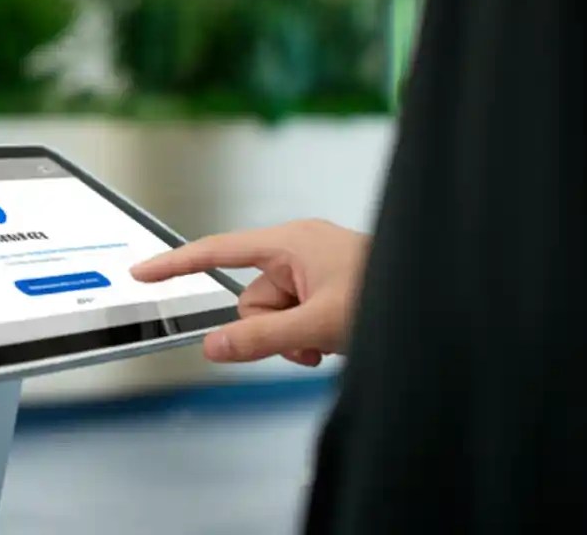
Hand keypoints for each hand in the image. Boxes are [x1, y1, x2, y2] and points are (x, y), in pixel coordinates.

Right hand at [131, 219, 368, 366]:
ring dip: (293, 338)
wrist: (443, 304)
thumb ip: (260, 338)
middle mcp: (298, 250)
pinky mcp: (327, 287)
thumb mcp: (317, 326)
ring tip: (328, 343)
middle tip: (306, 341)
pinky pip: (294, 317)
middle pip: (250, 297)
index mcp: (291, 241)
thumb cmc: (389, 296)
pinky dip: (306, 336)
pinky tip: (332, 343)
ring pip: (273, 314)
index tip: (143, 274)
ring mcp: (314, 269)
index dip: (175, 264)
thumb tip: (213, 346)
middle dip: (270, 328)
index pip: (217, 252)